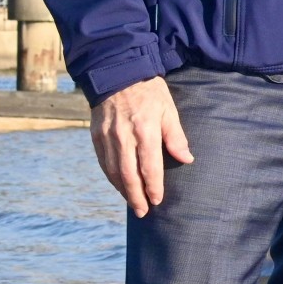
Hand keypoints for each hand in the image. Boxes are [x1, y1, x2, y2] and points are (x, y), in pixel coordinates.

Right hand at [91, 76, 193, 216]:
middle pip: (128, 174)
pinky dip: (110, 176)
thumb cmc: (149, 91)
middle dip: (136, 196)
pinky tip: (118, 184)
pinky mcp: (95, 135)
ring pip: (113, 171)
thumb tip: (187, 159)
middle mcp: (123, 136)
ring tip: (132, 202)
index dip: (153, 186)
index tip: (157, 200)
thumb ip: (176, 136)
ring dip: (122, 190)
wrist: (116, 72)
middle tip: (143, 212)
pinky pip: (102, 161)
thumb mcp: (169, 109)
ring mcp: (106, 136)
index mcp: (145, 130)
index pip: (149, 167)